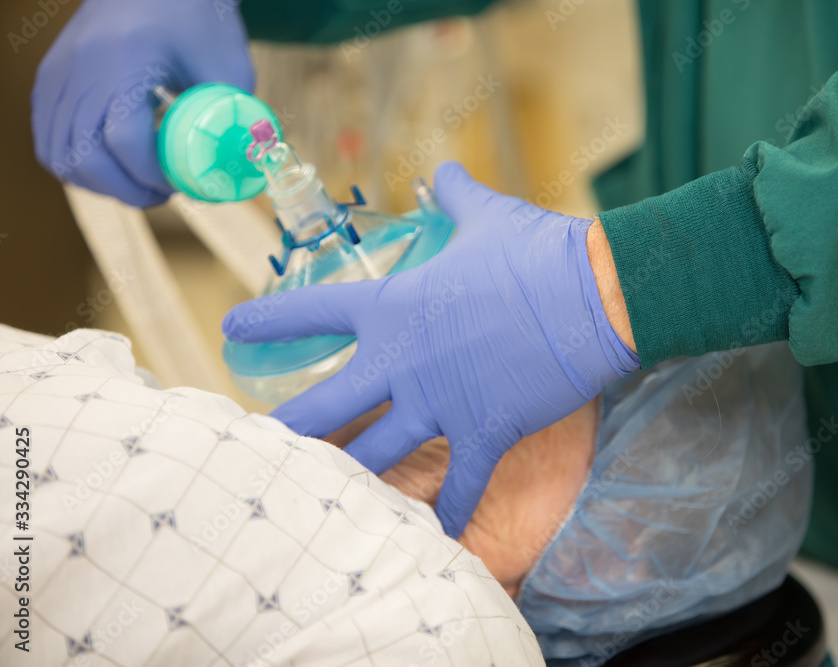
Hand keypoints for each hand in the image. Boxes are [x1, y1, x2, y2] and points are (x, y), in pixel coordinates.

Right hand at [32, 0, 253, 206]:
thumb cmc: (197, 18)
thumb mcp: (228, 67)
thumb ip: (235, 119)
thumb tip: (239, 171)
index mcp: (126, 58)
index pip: (123, 138)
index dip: (151, 175)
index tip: (180, 184)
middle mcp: (81, 66)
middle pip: (83, 155)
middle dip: (126, 190)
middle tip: (162, 194)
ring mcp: (58, 72)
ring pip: (58, 154)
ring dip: (99, 183)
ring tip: (138, 182)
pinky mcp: (49, 78)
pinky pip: (48, 138)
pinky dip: (78, 163)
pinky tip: (113, 164)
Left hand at [222, 162, 638, 535]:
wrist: (594, 295)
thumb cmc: (536, 251)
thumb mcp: (487, 215)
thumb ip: (455, 196)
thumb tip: (442, 172)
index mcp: (394, 308)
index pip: (312, 313)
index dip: (267, 321)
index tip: (230, 330)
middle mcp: (403, 362)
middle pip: (326, 409)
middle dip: (286, 431)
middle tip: (256, 446)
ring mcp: (441, 403)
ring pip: (375, 456)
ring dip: (346, 481)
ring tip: (318, 504)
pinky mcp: (484, 432)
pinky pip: (460, 486)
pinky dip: (449, 514)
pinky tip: (434, 539)